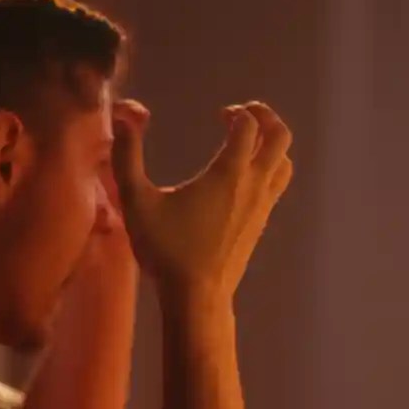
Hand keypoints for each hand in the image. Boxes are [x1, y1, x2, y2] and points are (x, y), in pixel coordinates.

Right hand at [110, 99, 293, 302]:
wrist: (197, 296)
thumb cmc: (166, 248)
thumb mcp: (136, 200)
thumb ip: (126, 155)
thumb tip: (123, 114)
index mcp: (229, 174)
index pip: (249, 126)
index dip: (238, 113)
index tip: (220, 115)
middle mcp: (254, 185)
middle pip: (281, 138)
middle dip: (267, 119)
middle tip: (245, 115)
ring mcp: (262, 205)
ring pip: (285, 163)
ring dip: (272, 145)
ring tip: (248, 142)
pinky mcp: (261, 223)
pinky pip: (277, 185)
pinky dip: (269, 168)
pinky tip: (244, 175)